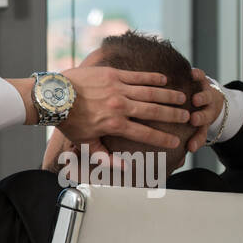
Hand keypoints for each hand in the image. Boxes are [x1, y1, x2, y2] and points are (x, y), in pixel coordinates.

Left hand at [57, 66, 189, 151]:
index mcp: (114, 125)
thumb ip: (106, 157)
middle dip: (173, 115)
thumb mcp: (86, 144)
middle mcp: (120, 106)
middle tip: (187, 117)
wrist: (55, 97)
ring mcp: (118, 88)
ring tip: (182, 99)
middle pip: (154, 111)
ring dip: (168, 96)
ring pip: (151, 92)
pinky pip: (138, 76)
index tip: (175, 142)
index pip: (144, 133)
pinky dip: (153, 78)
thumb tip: (124, 168)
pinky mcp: (113, 74)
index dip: (162, 139)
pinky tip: (165, 80)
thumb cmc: (69, 122)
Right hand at [186, 68, 223, 151]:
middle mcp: (204, 109)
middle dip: (201, 117)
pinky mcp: (202, 80)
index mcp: (202, 122)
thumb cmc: (193, 116)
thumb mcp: (194, 129)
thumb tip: (179, 161)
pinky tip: (191, 73)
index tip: (189, 147)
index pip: (201, 133)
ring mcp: (204, 93)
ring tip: (195, 100)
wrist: (204, 97)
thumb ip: (191, 140)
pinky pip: (202, 76)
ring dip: (202, 97)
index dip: (197, 139)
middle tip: (193, 120)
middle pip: (205, 113)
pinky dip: (198, 75)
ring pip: (206, 95)